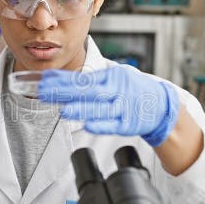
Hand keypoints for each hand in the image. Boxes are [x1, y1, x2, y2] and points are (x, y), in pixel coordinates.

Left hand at [37, 65, 179, 146]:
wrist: (162, 104)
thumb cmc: (133, 91)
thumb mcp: (114, 78)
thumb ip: (92, 81)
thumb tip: (62, 82)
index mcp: (110, 77)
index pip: (81, 78)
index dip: (61, 79)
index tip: (43, 80)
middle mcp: (116, 90)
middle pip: (87, 90)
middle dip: (64, 91)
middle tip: (43, 91)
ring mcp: (123, 106)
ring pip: (100, 108)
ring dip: (82, 109)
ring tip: (64, 110)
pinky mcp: (129, 124)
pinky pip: (114, 125)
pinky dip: (102, 125)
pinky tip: (89, 126)